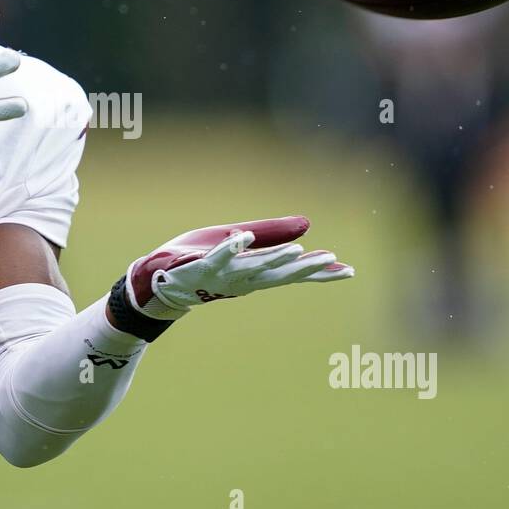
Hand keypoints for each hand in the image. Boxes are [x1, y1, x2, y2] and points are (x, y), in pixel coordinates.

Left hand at [121, 216, 353, 321]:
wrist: (159, 281)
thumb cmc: (201, 261)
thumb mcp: (239, 243)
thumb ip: (270, 235)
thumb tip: (307, 228)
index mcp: (255, 274)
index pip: (293, 274)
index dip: (321, 273)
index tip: (349, 271)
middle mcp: (243, 279)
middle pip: (280, 274)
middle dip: (307, 269)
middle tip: (333, 261)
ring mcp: (223, 274)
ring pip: (254, 267)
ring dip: (276, 259)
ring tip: (300, 251)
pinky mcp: (201, 266)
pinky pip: (217, 256)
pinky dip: (230, 248)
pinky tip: (242, 238)